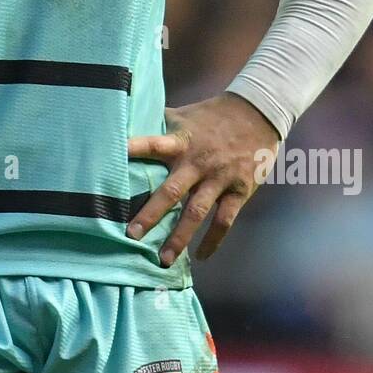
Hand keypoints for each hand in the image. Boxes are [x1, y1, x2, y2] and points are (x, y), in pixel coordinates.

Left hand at [126, 93, 279, 264]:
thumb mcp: (184, 115)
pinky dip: (213, 240)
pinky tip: (201, 256)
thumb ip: (158, 124)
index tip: (113, 159)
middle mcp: (198, 162)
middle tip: (130, 236)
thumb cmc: (212, 115)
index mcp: (181, 141)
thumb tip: (125, 120)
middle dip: (151, 214)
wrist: (258, 112)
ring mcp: (219, 178)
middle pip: (171, 191)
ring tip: (163, 260)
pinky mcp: (239, 190)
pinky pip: (224, 220)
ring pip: (196, 212)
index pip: (153, 144)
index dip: (134, 149)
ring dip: (179, 237)